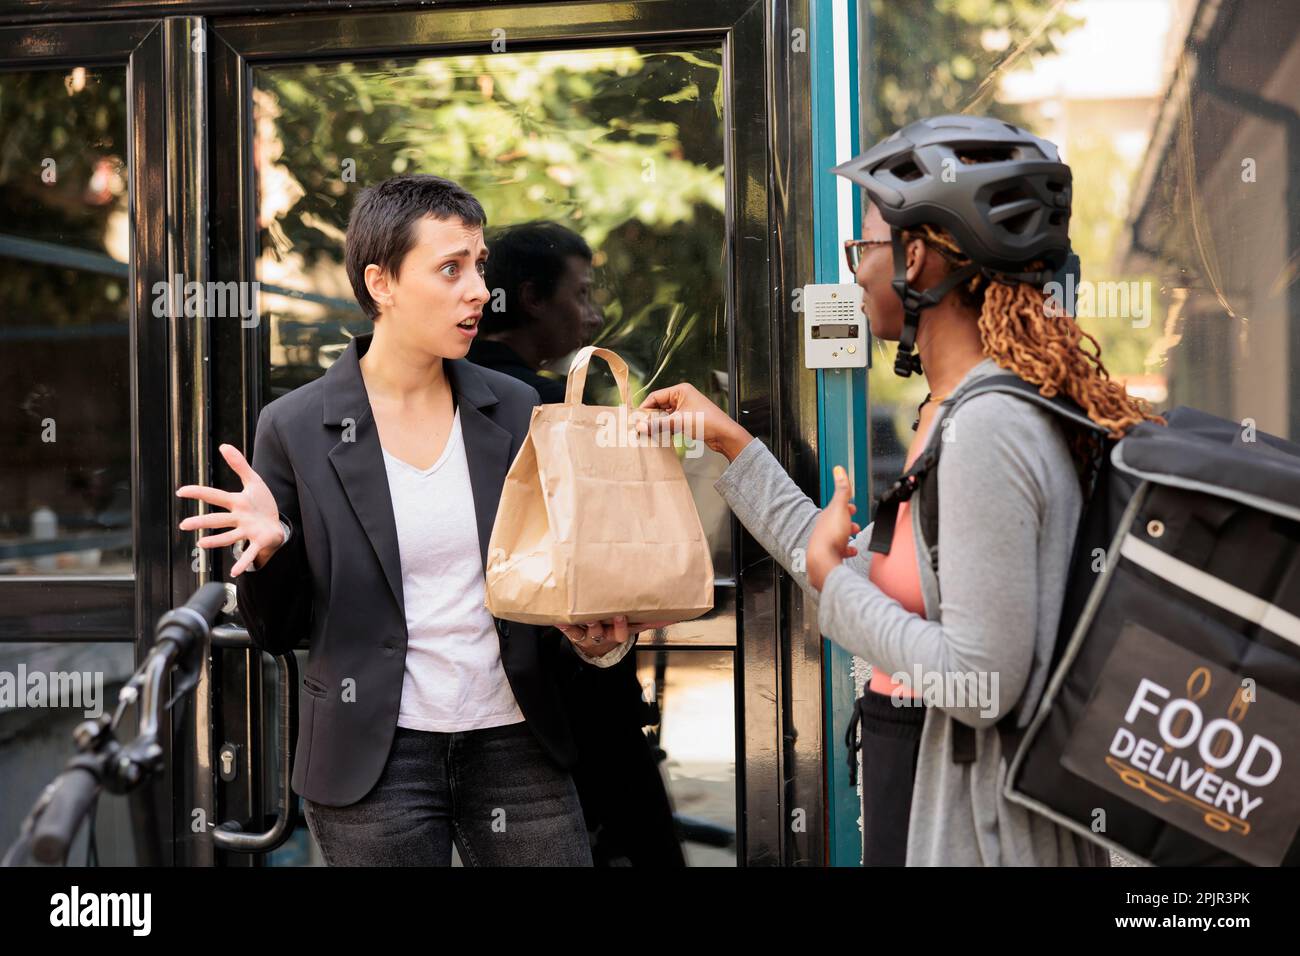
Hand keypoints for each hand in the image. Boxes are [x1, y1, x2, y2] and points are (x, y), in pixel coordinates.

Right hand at [176, 443, 284, 576]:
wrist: (276, 524)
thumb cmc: (261, 504)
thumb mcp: (253, 481)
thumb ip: (239, 464)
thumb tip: (224, 445)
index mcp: (237, 503)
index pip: (215, 495)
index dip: (199, 492)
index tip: (181, 491)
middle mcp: (239, 519)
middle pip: (218, 519)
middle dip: (201, 521)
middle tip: (184, 525)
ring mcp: (247, 531)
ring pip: (229, 537)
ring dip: (216, 541)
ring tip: (201, 544)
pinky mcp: (259, 541)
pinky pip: (250, 552)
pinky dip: (243, 562)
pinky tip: (235, 572)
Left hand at [557, 616, 672, 658]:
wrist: (596, 648)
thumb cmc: (615, 631)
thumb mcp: (634, 627)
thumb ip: (652, 621)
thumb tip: (675, 615)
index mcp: (617, 633)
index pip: (622, 632)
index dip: (621, 625)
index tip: (621, 615)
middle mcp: (603, 635)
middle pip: (604, 632)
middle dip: (602, 623)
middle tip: (603, 613)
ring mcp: (588, 635)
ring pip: (587, 630)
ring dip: (586, 622)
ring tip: (583, 614)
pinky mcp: (575, 633)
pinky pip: (568, 630)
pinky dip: (563, 625)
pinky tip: (557, 618)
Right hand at [634, 382, 753, 461]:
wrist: (724, 434)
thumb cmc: (706, 422)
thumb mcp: (678, 422)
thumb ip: (657, 424)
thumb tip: (639, 426)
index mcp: (680, 390)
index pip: (655, 396)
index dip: (645, 408)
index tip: (635, 419)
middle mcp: (682, 396)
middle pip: (659, 405)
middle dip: (650, 417)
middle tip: (639, 428)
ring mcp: (685, 407)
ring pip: (664, 415)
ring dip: (657, 424)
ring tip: (648, 433)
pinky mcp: (688, 418)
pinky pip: (671, 421)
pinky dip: (665, 428)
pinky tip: (660, 436)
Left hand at [806, 465, 860, 590]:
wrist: (822, 561)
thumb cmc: (830, 536)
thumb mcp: (839, 507)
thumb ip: (841, 489)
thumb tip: (838, 469)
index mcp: (826, 517)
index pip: (836, 509)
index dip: (846, 507)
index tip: (853, 507)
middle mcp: (824, 530)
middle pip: (837, 524)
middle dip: (848, 523)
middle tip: (855, 525)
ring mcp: (826, 545)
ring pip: (838, 538)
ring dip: (847, 536)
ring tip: (854, 538)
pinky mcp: (830, 557)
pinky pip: (840, 552)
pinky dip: (847, 551)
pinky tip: (851, 552)